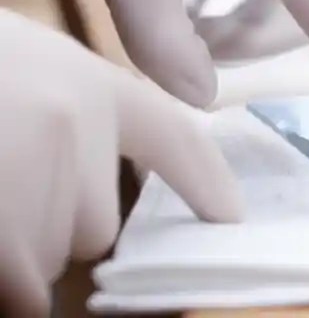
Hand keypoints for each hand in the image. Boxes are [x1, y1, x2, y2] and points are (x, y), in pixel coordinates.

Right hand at [0, 9, 241, 317]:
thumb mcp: (29, 72)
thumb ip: (74, 123)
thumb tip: (95, 210)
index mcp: (91, 84)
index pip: (176, 139)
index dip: (207, 183)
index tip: (231, 216)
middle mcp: (76, 126)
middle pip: (99, 225)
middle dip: (53, 222)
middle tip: (5, 178)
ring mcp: (30, 173)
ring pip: (53, 258)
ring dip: (18, 250)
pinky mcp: (1, 225)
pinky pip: (21, 290)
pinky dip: (8, 279)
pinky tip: (0, 249)